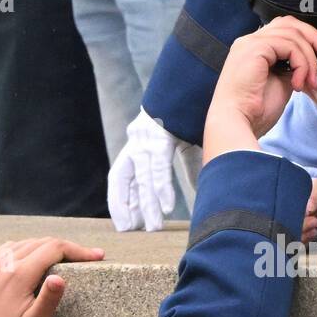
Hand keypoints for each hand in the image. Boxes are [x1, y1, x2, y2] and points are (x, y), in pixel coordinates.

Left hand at [0, 237, 104, 316]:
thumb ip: (49, 299)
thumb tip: (60, 278)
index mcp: (17, 276)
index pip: (53, 249)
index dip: (78, 250)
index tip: (98, 255)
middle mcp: (2, 266)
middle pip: (41, 243)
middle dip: (67, 248)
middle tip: (88, 257)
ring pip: (26, 243)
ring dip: (48, 247)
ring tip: (67, 258)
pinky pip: (9, 250)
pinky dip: (28, 249)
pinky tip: (36, 258)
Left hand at [109, 110, 185, 231]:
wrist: (192, 86)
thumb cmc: (189, 117)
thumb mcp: (184, 146)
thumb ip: (187, 170)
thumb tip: (197, 193)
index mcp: (137, 145)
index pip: (121, 178)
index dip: (120, 200)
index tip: (124, 223)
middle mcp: (136, 143)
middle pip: (125, 180)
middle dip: (127, 207)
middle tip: (131, 230)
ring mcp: (146, 139)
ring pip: (142, 178)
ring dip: (148, 205)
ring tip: (153, 227)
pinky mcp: (160, 136)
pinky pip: (158, 166)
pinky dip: (162, 188)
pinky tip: (167, 206)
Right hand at [203, 16, 316, 162]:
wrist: (237, 124)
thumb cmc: (254, 112)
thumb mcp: (281, 84)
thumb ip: (291, 68)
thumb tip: (308, 62)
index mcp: (254, 49)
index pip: (285, 30)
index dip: (308, 39)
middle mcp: (250, 41)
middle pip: (290, 24)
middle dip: (315, 40)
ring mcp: (251, 43)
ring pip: (293, 34)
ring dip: (309, 59)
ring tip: (311, 81)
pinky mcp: (255, 48)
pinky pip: (288, 45)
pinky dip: (301, 64)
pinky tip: (298, 83)